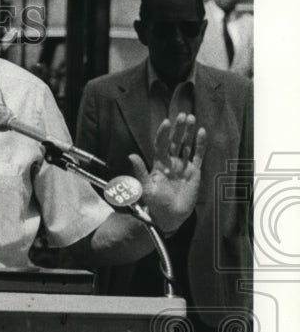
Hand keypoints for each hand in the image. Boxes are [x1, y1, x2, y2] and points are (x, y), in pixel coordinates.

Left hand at [129, 113, 206, 233]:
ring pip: (186, 145)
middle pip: (175, 141)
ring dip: (188, 132)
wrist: (170, 216)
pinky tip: (201, 131)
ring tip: (191, 118)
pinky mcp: (194, 172)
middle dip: (178, 128)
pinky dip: (200, 144)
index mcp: (159, 164)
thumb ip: (140, 171)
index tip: (166, 122)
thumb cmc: (155, 203)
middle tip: (182, 114)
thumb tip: (131, 155)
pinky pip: (198, 155)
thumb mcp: (145, 187)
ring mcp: (183, 166)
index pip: (161, 144)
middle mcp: (171, 162)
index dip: (163, 134)